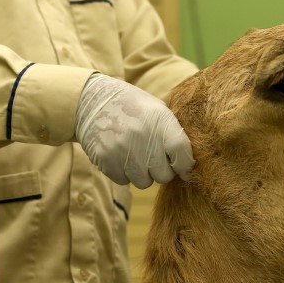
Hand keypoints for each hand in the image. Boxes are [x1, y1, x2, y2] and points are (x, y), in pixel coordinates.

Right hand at [74, 72, 194, 187]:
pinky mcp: (106, 160)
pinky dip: (124, 172)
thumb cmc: (133, 106)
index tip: (184, 168)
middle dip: (161, 170)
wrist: (93, 100)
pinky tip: (120, 155)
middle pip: (164, 175)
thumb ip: (173, 133)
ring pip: (144, 182)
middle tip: (153, 157)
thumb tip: (191, 163)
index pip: (181, 154)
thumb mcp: (157, 109)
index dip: (185, 165)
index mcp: (160, 121)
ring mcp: (123, 150)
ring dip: (142, 173)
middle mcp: (143, 136)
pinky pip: (124, 180)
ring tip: (135, 154)